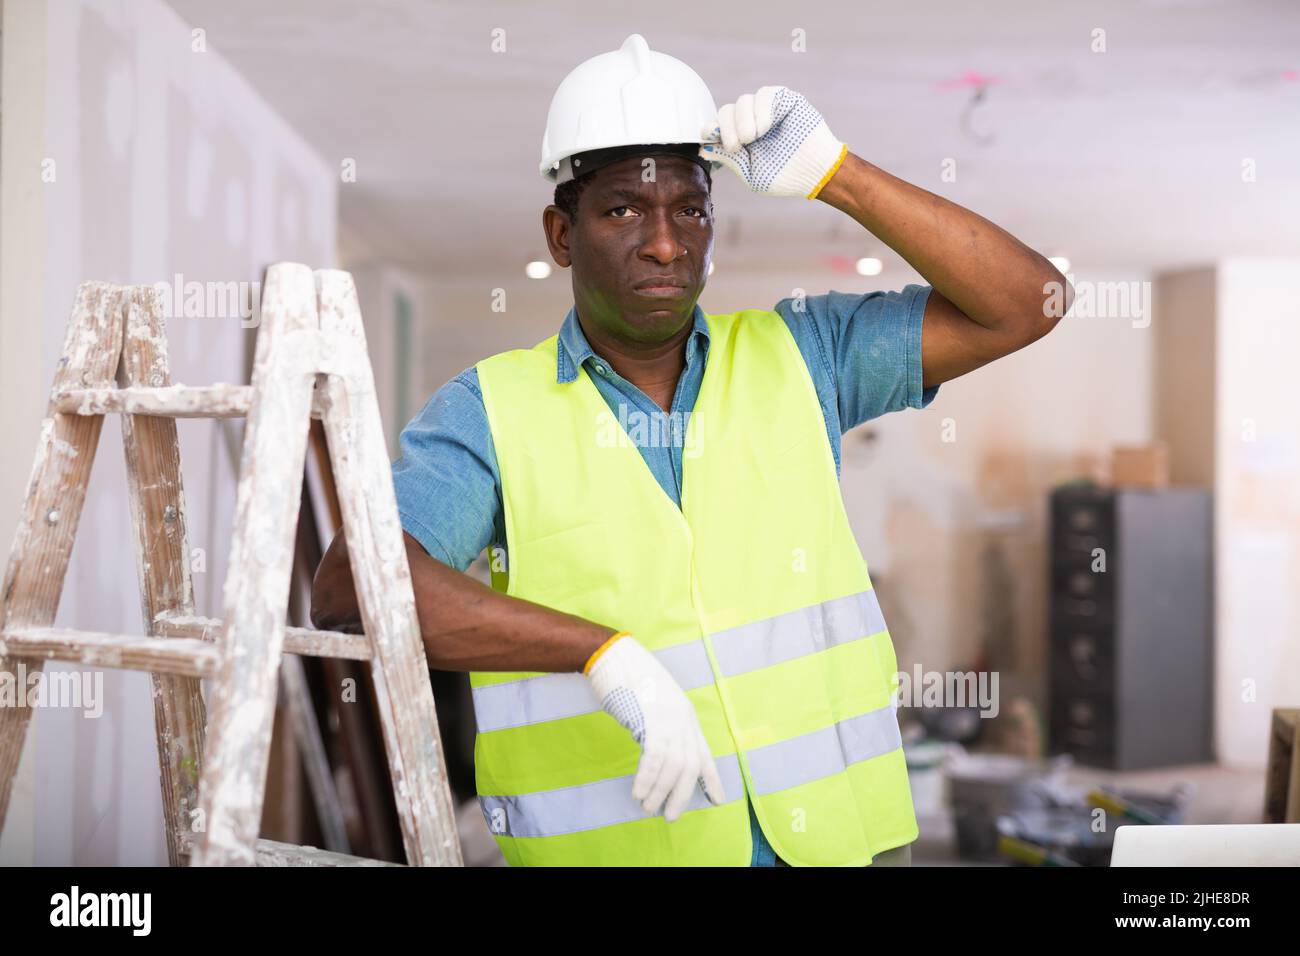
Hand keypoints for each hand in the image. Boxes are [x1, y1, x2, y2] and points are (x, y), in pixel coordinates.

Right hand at [585, 635, 726, 820]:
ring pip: (672, 766)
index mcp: (686, 715)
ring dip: (660, 791)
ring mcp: (668, 719)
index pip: (704, 753)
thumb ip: (662, 726)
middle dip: (681, 795)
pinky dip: (647, 778)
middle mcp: (683, 719)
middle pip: (689, 766)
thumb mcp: (655, 703)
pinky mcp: (650, 719)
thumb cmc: (630, 677)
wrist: (614, 655)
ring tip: (648, 807)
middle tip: (670, 816)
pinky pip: (654, 757)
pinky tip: (639, 792)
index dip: (712, 779)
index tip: (718, 801)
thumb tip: (659, 752)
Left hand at [700, 86, 847, 198]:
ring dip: (744, 121)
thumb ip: (729, 159)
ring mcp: (766, 110)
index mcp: (741, 139)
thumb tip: (703, 149)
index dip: (710, 128)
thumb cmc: (785, 177)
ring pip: (742, 101)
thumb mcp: (750, 174)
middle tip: (738, 145)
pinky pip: (763, 95)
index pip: (718, 125)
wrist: (815, 172)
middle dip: (726, 128)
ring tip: (755, 138)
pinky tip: (766, 127)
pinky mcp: (783, 100)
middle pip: (726, 110)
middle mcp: (751, 122)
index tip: (707, 135)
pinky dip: (760, 111)